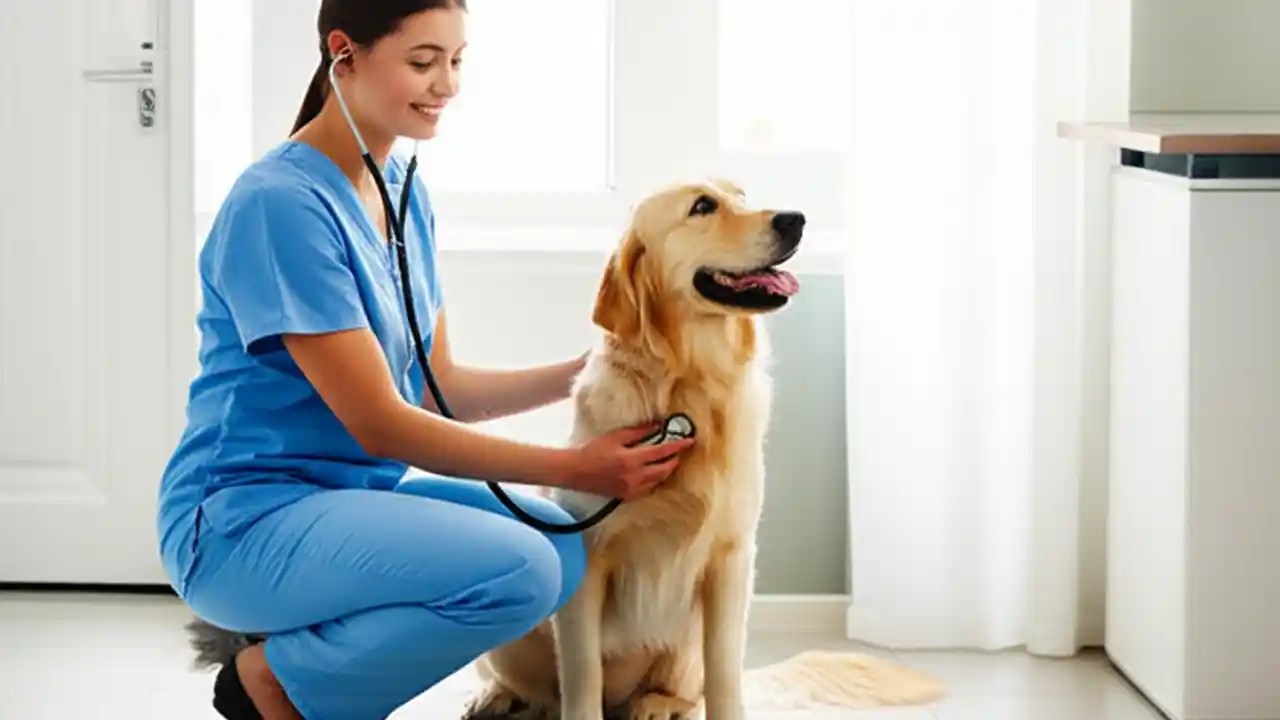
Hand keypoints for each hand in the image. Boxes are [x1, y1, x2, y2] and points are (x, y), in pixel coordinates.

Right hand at [564, 423, 695, 498]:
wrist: (576, 472)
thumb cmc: (594, 450)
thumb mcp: (616, 436)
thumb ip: (638, 432)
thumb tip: (658, 427)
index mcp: (632, 459)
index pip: (662, 452)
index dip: (678, 446)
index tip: (690, 440)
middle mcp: (635, 477)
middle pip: (664, 469)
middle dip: (675, 460)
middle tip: (680, 451)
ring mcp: (631, 489)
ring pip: (658, 481)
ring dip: (666, 470)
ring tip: (670, 461)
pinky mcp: (627, 496)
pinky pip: (648, 489)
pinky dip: (655, 480)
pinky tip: (654, 473)